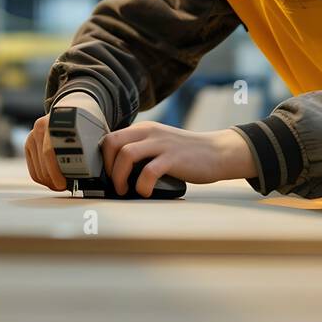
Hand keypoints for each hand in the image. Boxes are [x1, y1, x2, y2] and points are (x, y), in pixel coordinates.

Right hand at [24, 92, 106, 191]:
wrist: (75, 107)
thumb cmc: (87, 124)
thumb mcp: (93, 134)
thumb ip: (91, 151)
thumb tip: (93, 175)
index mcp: (57, 122)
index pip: (50, 152)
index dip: (56, 172)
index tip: (64, 184)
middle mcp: (41, 126)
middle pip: (43, 163)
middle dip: (54, 180)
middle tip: (65, 187)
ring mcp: (33, 135)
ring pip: (38, 170)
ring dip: (49, 181)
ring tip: (62, 184)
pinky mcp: (28, 143)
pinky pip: (33, 169)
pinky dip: (43, 178)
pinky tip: (54, 179)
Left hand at [100, 121, 256, 197]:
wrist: (218, 152)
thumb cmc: (187, 154)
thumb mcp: (160, 144)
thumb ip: (142, 149)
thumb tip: (117, 170)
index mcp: (144, 129)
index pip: (111, 137)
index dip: (103, 158)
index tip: (106, 175)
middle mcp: (150, 132)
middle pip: (112, 142)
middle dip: (107, 166)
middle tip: (114, 183)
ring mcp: (162, 144)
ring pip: (126, 154)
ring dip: (119, 176)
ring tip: (124, 190)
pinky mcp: (173, 158)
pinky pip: (148, 172)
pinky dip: (142, 185)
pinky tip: (145, 192)